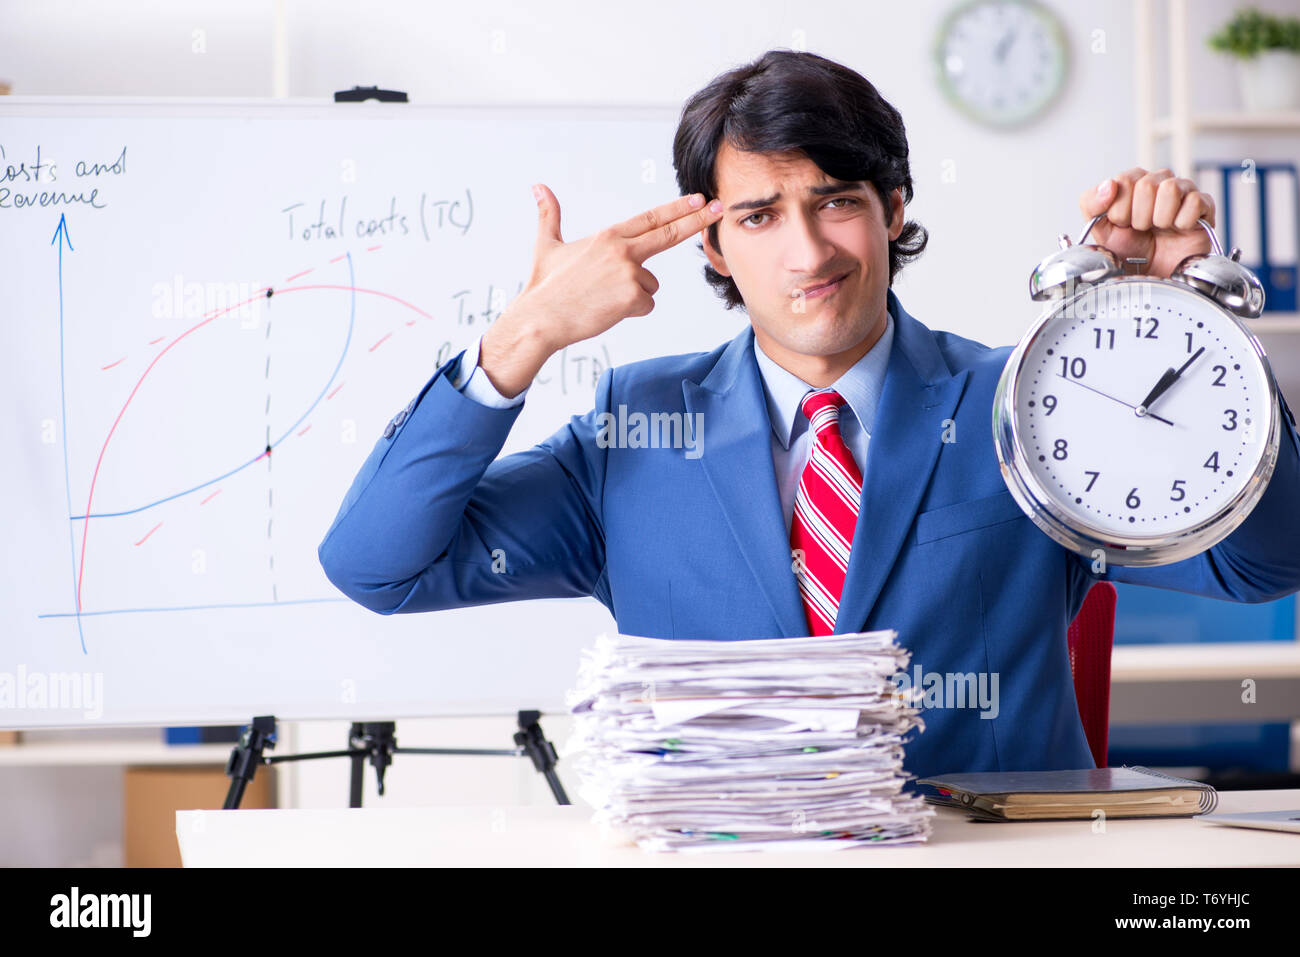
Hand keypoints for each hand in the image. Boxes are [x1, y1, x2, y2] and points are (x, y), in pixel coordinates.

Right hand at [478, 187, 724, 396]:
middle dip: (697, 220)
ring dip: (634, 294)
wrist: (541, 318)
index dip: (677, 208)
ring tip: (603, 297)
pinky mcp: (632, 297)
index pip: (651, 218)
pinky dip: (631, 311)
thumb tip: (538, 187)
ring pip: (651, 284)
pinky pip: (646, 304)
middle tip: (719, 208)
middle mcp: (622, 250)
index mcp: (608, 236)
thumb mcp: (547, 245)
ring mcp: (629, 273)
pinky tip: (608, 309)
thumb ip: (549, 215)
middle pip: (669, 233)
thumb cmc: (545, 286)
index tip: (698, 198)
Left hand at [1077, 167, 1215, 278]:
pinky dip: (1182, 223)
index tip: (1122, 224)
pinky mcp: (1204, 205)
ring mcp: (1183, 191)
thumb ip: (1091, 203)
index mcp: (1134, 183)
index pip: (1125, 180)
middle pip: (1146, 185)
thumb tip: (1108, 185)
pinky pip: (1194, 202)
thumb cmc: (1130, 251)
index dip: (1120, 209)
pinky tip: (1178, 230)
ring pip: (1170, 189)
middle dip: (1139, 217)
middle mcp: (1159, 182)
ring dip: (1160, 219)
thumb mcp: (1100, 229)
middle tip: (1142, 230)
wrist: (1153, 275)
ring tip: (1159, 230)